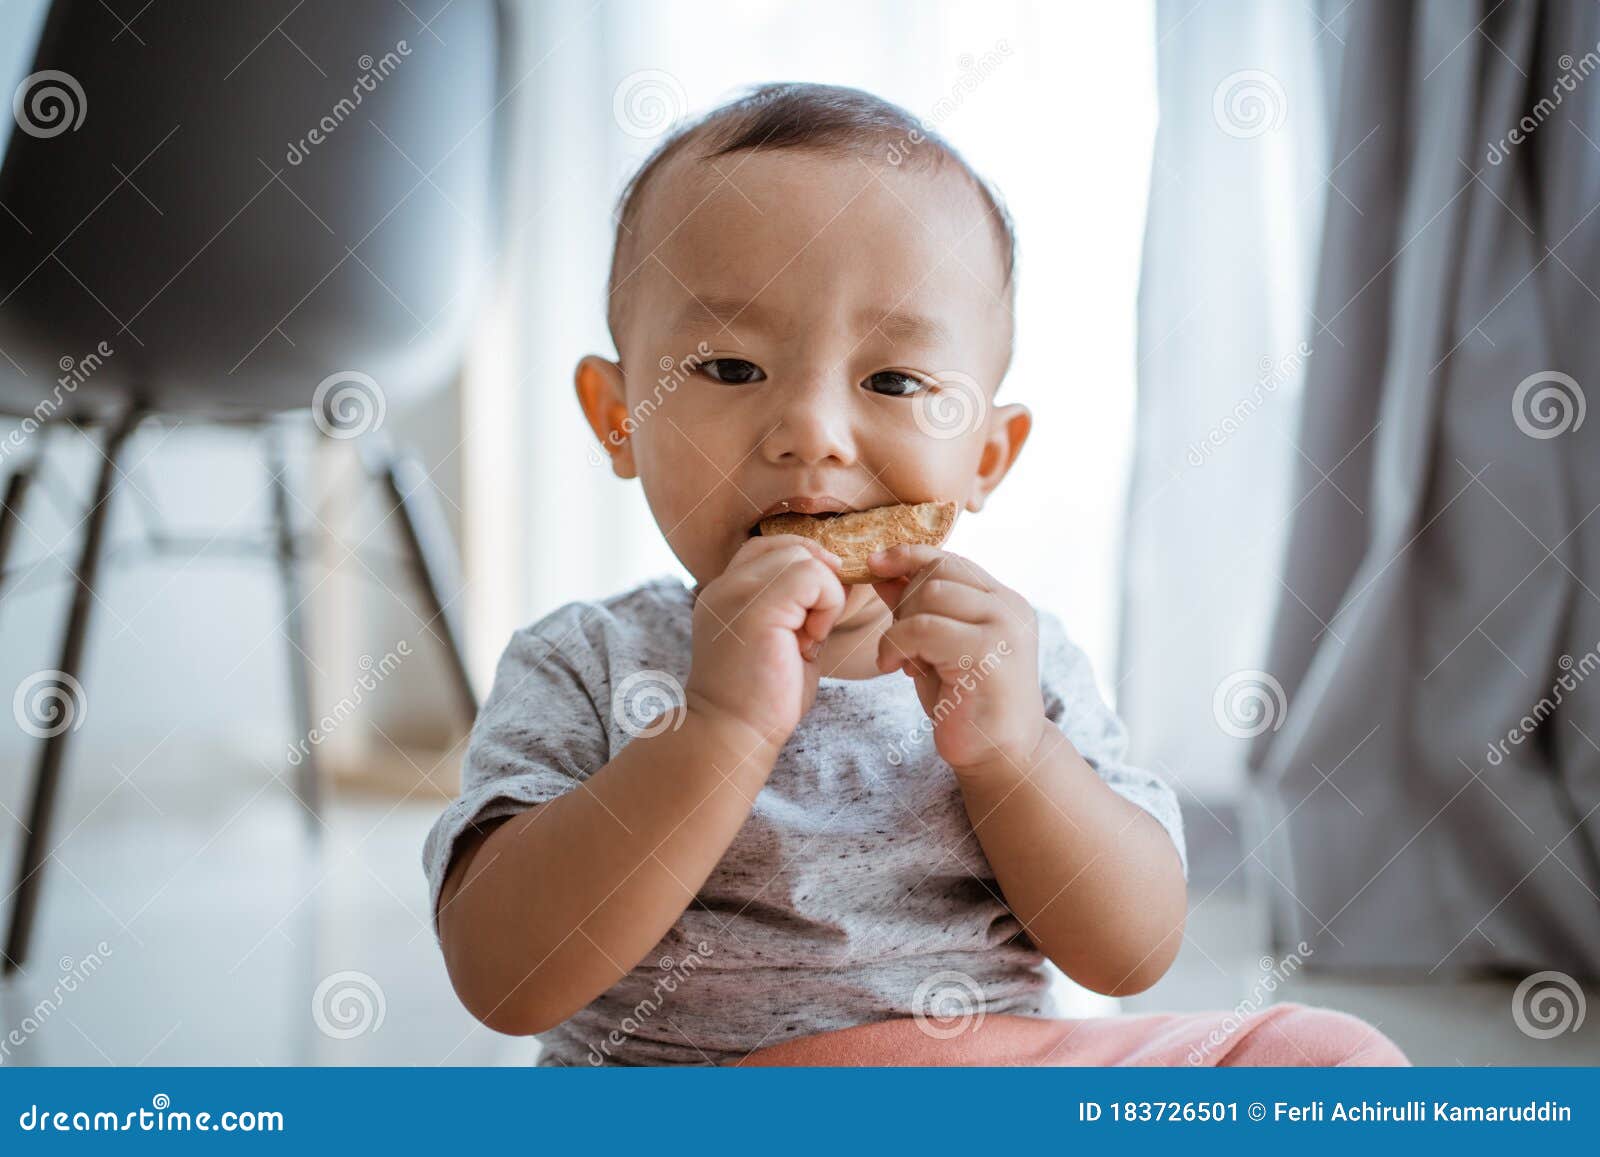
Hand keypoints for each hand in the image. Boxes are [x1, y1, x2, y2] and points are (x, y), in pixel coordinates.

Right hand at [684, 535, 846, 754]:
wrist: (734, 736)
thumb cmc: (762, 699)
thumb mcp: (784, 637)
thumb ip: (801, 603)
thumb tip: (839, 572)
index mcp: (728, 590)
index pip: (772, 547)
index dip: (805, 570)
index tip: (810, 618)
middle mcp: (726, 583)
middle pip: (793, 547)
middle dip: (818, 586)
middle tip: (808, 635)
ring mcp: (737, 591)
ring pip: (806, 558)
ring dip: (823, 599)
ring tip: (805, 641)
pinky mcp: (757, 606)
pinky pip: (813, 577)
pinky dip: (826, 607)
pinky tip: (809, 644)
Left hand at [867, 544, 1048, 773]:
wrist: (1000, 757)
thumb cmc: (965, 704)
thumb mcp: (934, 648)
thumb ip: (915, 609)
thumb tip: (883, 570)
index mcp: (1003, 602)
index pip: (951, 559)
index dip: (909, 554)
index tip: (874, 562)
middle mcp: (1009, 608)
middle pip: (939, 571)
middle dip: (904, 600)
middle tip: (897, 642)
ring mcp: (1003, 628)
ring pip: (930, 594)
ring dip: (900, 625)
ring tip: (898, 659)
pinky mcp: (987, 653)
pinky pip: (924, 628)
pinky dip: (896, 644)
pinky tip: (893, 668)